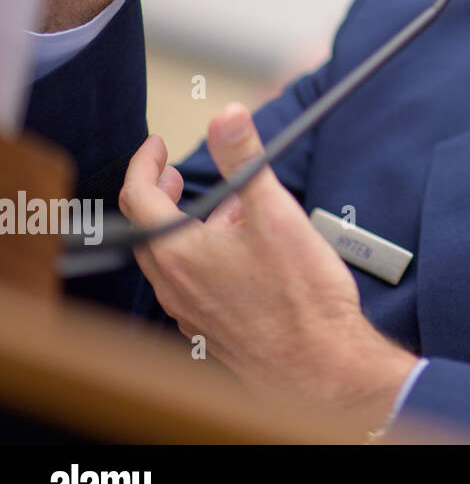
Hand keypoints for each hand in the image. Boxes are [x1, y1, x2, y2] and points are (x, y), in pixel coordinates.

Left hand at [119, 103, 418, 435]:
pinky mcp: (210, 328)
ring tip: (225, 209)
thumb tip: (228, 117)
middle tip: (172, 175)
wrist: (320, 366)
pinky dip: (201, 256)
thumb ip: (247, 161)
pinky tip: (241, 253)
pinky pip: (191, 283)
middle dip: (158, 194)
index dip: (144, 163)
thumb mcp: (276, 214)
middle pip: (146, 229)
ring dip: (184, 225)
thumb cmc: (300, 299)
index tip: (157, 146)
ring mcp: (190, 311)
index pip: (136, 197)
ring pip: (169, 258)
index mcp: (178, 253)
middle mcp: (175, 285)